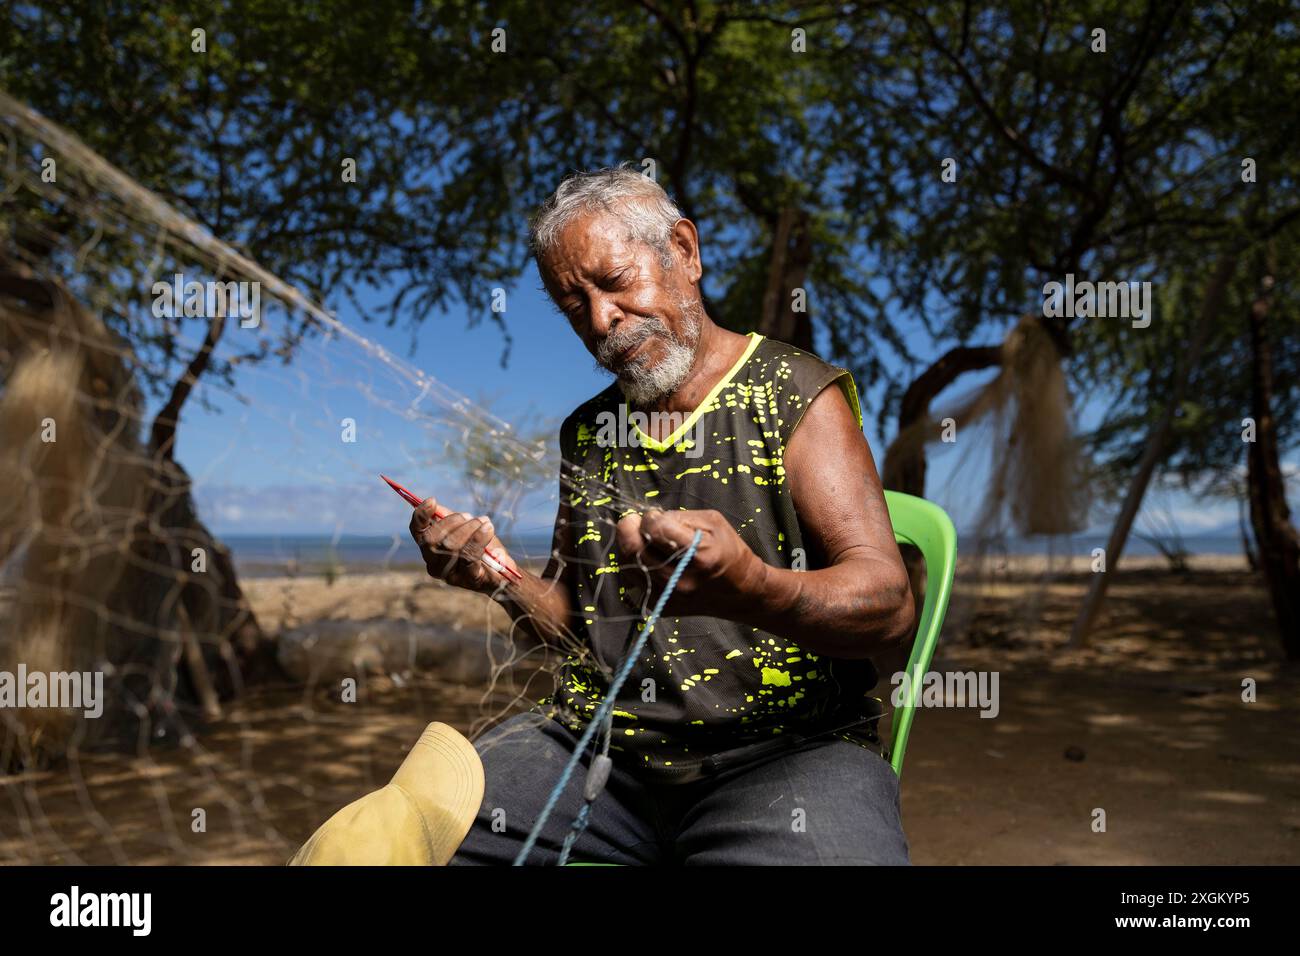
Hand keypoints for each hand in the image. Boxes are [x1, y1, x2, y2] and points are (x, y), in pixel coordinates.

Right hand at [410, 497, 519, 593]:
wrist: (503, 572)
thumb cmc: (481, 547)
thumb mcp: (465, 529)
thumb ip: (449, 518)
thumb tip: (435, 506)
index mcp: (430, 550)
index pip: (417, 532)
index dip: (421, 516)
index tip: (432, 500)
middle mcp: (434, 565)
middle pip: (432, 539)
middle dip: (453, 522)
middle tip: (471, 517)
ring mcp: (450, 575)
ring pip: (451, 547)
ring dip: (469, 529)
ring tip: (484, 522)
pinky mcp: (469, 580)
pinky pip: (470, 557)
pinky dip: (479, 538)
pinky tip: (488, 529)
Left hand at [614, 508, 769, 616]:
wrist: (740, 590)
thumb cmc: (729, 551)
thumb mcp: (713, 522)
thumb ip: (679, 517)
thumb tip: (649, 519)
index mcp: (699, 555)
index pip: (656, 530)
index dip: (650, 518)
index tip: (654, 516)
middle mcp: (681, 579)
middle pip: (634, 550)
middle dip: (627, 529)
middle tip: (632, 522)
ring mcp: (669, 596)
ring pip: (628, 566)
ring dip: (628, 547)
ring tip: (640, 539)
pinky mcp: (661, 606)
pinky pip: (633, 581)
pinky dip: (634, 565)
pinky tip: (646, 558)